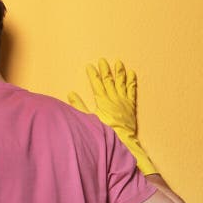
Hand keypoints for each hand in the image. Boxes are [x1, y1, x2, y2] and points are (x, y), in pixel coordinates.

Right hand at [67, 58, 156, 174]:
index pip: (97, 84)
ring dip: (119, 72)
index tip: (90, 66)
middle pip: (109, 81)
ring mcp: (123, 101)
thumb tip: (71, 93)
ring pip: (121, 83)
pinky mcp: (130, 106)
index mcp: (102, 101)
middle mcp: (113, 98)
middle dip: (105, 70)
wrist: (122, 141)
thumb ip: (79, 106)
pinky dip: (131, 82)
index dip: (93, 74)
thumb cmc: (104, 131)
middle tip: (103, 61)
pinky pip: (131, 91)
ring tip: (118, 62)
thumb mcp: (88, 119)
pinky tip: (131, 74)